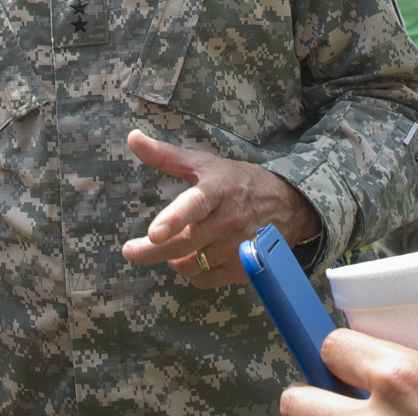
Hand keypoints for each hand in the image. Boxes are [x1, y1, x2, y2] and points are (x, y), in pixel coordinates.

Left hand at [120, 129, 320, 287]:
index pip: (194, 205)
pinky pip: (205, 279)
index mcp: (218, 189)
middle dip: (152, 251)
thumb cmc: (237, 181)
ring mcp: (238, 246)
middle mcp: (229, 219)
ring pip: (191, 264)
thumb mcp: (204, 164)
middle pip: (185, 243)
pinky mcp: (244, 267)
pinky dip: (192, 272)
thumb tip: (133, 138)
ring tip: (171, 245)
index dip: (174, 220)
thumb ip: (165, 155)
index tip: (153, 234)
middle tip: (130, 251)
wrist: (287, 205)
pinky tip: (192, 258)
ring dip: (174, 259)